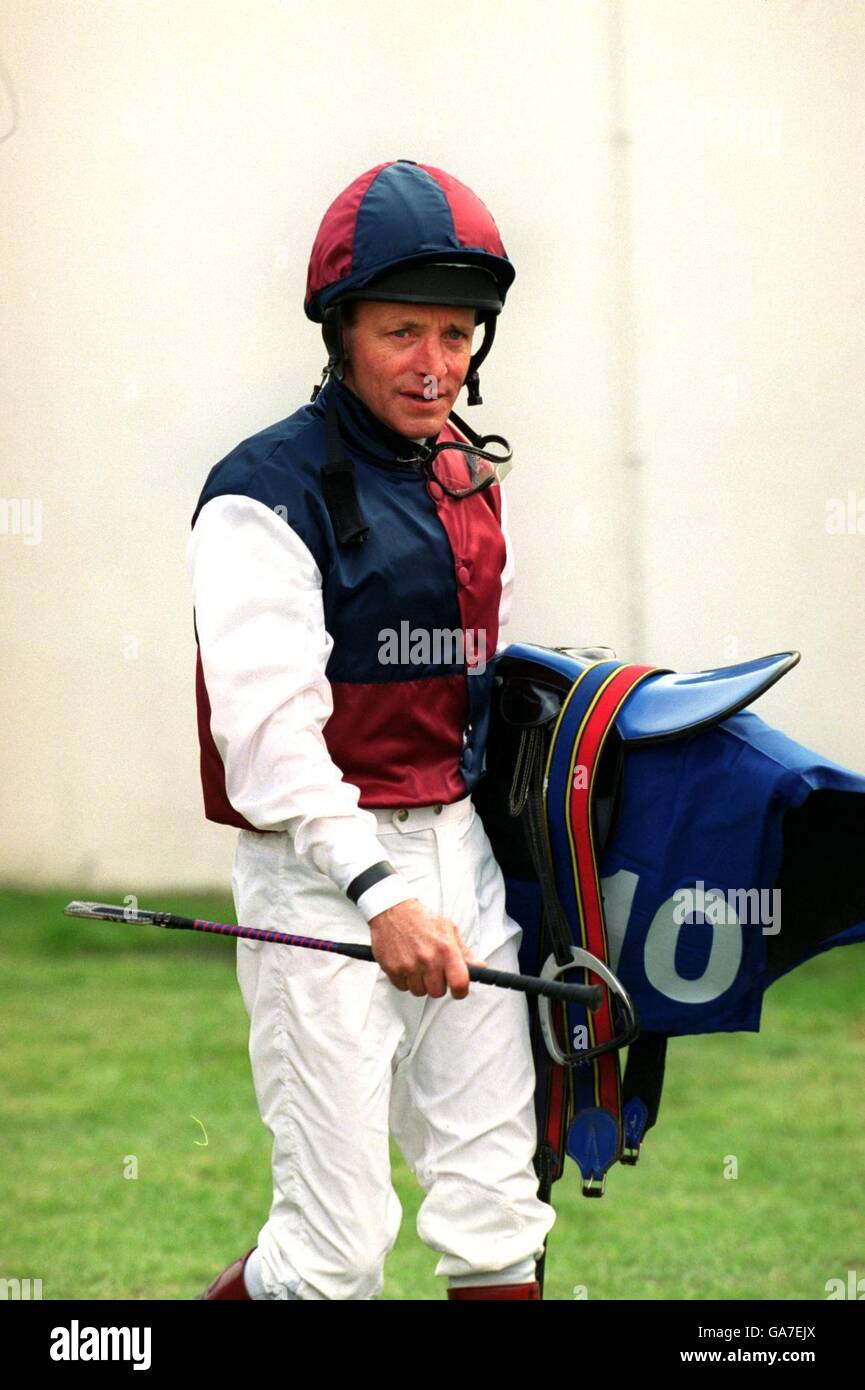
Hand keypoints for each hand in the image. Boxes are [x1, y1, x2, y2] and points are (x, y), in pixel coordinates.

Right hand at [368, 898, 486, 999]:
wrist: (393, 910)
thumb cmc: (421, 919)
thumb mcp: (448, 930)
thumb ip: (464, 952)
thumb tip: (479, 967)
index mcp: (445, 949)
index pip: (459, 983)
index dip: (461, 991)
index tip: (458, 989)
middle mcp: (427, 958)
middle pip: (437, 992)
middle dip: (437, 985)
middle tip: (434, 971)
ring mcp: (409, 965)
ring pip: (419, 992)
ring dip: (420, 983)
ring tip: (419, 966)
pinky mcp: (392, 969)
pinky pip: (403, 987)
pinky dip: (405, 980)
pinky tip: (407, 965)